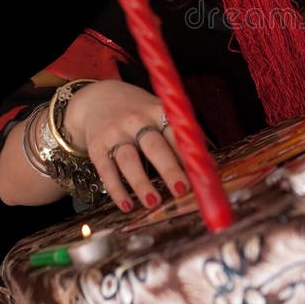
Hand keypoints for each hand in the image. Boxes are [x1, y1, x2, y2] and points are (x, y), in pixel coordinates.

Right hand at [66, 80, 189, 210]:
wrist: (97, 98)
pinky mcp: (97, 147)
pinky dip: (117, 190)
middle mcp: (136, 120)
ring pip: (129, 160)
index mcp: (157, 111)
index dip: (188, 155)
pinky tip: (127, 205)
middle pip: (154, 146)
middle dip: (169, 169)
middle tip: (182, 190)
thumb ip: (178, 134)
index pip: (175, 134)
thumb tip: (207, 163)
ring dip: (141, 183)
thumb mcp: (158, 112)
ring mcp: (115, 133)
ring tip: (153, 203)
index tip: (199, 174)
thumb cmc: (138, 111)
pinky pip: (106, 171)